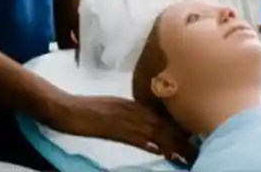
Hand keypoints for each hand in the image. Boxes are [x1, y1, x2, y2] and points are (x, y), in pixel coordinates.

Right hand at [48, 93, 194, 164]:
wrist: (63, 107)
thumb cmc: (84, 109)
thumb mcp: (112, 110)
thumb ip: (130, 117)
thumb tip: (150, 136)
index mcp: (132, 104)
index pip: (161, 116)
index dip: (179, 128)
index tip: (194, 139)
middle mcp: (131, 108)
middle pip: (162, 124)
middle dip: (181, 138)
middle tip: (197, 151)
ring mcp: (122, 117)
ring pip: (153, 130)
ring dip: (172, 144)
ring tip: (187, 156)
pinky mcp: (112, 127)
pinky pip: (134, 136)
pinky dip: (148, 144)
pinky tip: (160, 151)